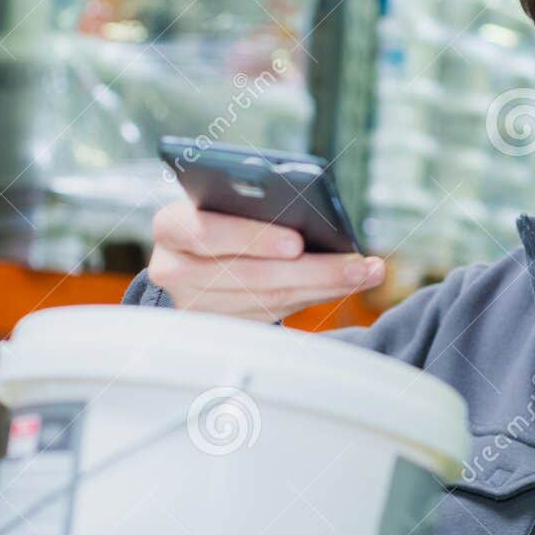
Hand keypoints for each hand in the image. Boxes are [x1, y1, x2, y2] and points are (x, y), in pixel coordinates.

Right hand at [147, 200, 385, 321]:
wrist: (187, 259)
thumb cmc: (216, 221)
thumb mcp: (223, 206)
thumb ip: (255, 207)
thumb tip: (318, 212)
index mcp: (170, 225)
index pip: (206, 232)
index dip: (253, 238)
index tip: (296, 243)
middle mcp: (172, 269)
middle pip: (248, 276)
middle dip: (311, 270)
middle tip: (356, 266)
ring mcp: (192, 306)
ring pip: (265, 301)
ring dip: (321, 287)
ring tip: (363, 274)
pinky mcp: (215, 328)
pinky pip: (271, 317)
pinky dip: (310, 298)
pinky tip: (344, 285)